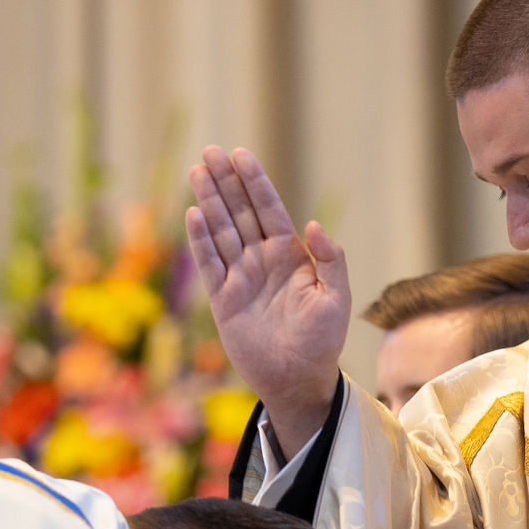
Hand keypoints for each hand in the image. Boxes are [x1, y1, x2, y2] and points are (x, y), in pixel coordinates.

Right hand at [187, 146, 350, 457]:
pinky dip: (200, 240)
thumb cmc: (322, 340)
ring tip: (197, 171)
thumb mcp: (336, 298)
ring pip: (221, 231)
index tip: (242, 154)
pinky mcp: (223, 299)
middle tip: (210, 151)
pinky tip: (192, 213)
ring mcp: (240, 277)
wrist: (298, 378)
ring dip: (209, 201)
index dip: (255, 182)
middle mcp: (262, 260)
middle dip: (226, 182)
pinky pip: (209, 263)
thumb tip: (312, 225)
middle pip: (240, 212)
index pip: (269, 209)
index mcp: (290, 255)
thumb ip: (330, 260)